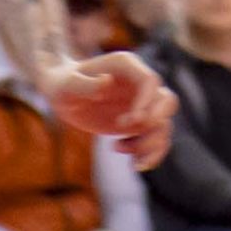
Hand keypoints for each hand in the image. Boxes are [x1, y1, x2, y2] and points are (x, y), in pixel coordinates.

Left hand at [41, 51, 175, 168]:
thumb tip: (106, 83)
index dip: (145, 103)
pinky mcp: (137, 124)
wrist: (62, 93)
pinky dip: (151, 154)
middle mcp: (140, 85)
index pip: (150, 81)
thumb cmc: (64, 84)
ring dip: (152, 144)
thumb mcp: (68, 84)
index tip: (125, 123)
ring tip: (125, 153)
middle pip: (167, 101)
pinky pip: (155, 139)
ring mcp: (141, 105)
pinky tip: (133, 164)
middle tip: (127, 132)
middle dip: (156, 122)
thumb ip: (85, 84)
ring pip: (164, 124)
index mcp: (128, 67)